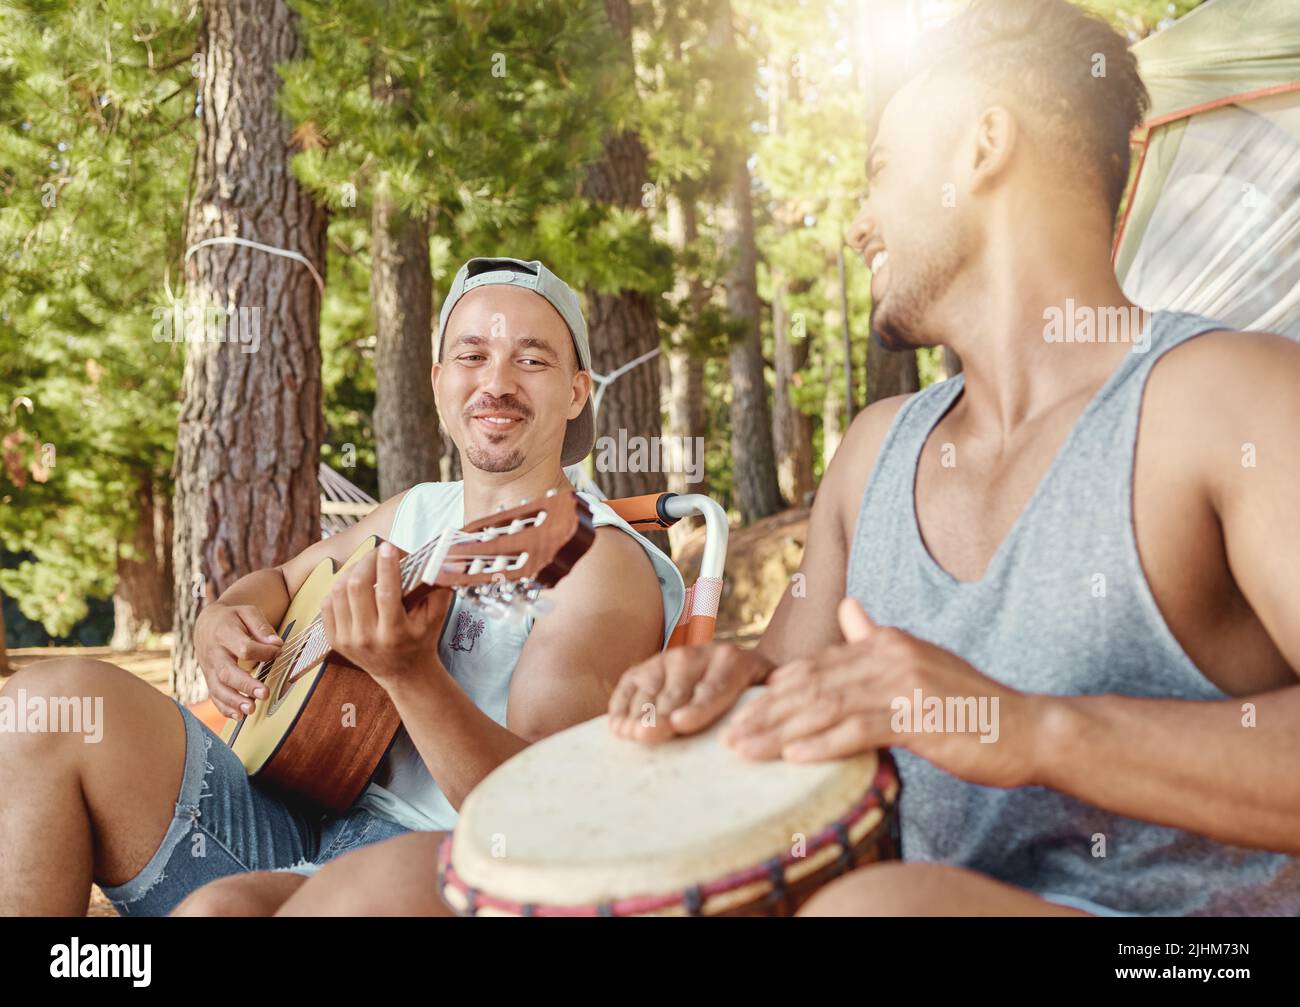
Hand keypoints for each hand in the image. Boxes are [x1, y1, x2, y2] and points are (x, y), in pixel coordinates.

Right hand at [195, 604, 280, 718]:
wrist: (206, 624)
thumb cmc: (232, 619)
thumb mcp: (247, 613)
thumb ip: (262, 627)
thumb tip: (277, 644)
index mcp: (224, 634)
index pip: (245, 648)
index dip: (263, 652)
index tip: (278, 652)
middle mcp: (214, 654)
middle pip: (227, 672)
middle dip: (245, 685)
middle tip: (264, 693)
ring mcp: (209, 669)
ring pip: (218, 688)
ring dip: (234, 701)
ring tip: (251, 710)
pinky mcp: (209, 679)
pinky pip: (214, 696)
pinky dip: (224, 708)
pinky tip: (238, 716)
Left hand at [320, 541, 451, 690]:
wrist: (403, 672)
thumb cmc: (421, 638)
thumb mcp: (436, 617)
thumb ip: (438, 588)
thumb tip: (437, 559)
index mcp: (395, 634)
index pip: (386, 594)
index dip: (386, 566)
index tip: (389, 546)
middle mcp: (368, 639)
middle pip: (357, 587)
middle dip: (368, 561)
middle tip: (380, 552)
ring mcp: (347, 641)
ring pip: (338, 591)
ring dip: (353, 571)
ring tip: (368, 566)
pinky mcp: (333, 640)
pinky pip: (327, 603)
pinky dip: (338, 587)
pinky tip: (353, 583)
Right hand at [607, 642, 773, 742]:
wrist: (732, 668)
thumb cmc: (751, 692)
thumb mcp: (768, 693)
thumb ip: (769, 705)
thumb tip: (767, 727)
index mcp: (734, 662)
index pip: (715, 687)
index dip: (698, 707)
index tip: (681, 723)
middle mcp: (698, 655)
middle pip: (676, 691)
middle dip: (661, 714)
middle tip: (647, 735)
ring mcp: (668, 659)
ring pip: (650, 688)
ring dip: (637, 712)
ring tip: (628, 733)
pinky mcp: (645, 667)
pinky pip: (628, 685)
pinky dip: (621, 705)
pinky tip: (618, 726)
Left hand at [720, 599, 1045, 788]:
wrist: (1028, 727)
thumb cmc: (969, 705)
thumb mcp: (919, 662)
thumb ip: (876, 639)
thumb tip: (848, 610)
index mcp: (883, 642)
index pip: (814, 667)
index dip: (772, 692)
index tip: (738, 713)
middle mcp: (889, 655)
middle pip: (810, 685)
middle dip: (764, 712)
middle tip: (727, 736)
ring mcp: (904, 684)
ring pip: (826, 707)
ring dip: (780, 730)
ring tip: (746, 749)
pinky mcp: (920, 715)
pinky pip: (860, 729)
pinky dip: (824, 743)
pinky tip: (795, 757)